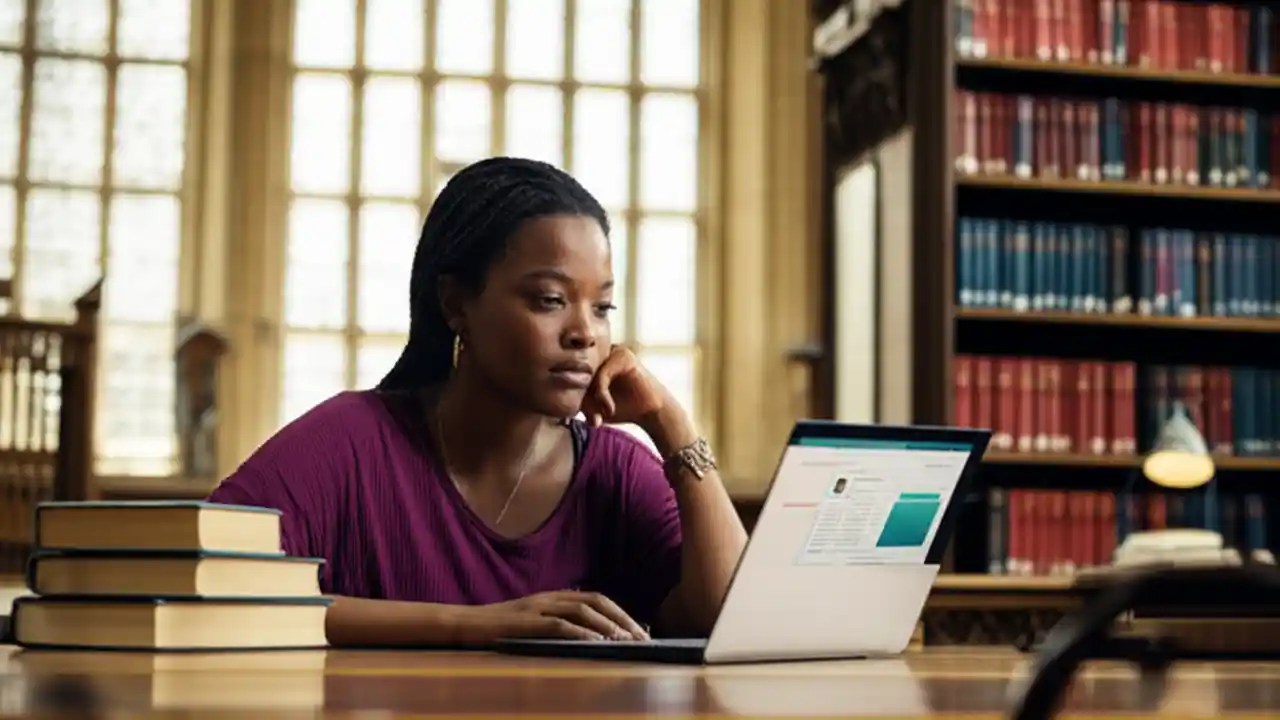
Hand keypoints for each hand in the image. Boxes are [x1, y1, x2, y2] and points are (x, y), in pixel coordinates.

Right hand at [458, 590, 649, 642]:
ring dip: (607, 625)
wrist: (462, 625)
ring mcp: (536, 608)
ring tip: (626, 642)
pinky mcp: (524, 622)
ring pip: (581, 609)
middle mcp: (548, 597)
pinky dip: (580, 633)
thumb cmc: (497, 629)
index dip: (620, 613)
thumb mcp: (531, 624)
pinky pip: (558, 625)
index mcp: (553, 597)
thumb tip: (587, 640)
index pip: (596, 599)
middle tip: (642, 638)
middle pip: (596, 601)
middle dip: (622, 619)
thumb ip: (555, 626)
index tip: (638, 631)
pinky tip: (596, 643)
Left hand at [581, 345, 697, 457]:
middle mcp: (601, 352)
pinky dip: (602, 394)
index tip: (579, 416)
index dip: (571, 394)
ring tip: (598, 415)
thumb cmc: (622, 408)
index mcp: (592, 360)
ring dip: (591, 398)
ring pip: (587, 374)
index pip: (570, 371)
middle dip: (582, 398)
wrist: (651, 413)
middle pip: (576, 372)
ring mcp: (612, 351)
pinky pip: (601, 375)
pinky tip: (608, 408)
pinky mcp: (623, 357)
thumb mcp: (592, 406)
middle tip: (590, 418)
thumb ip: (576, 400)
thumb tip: (553, 406)